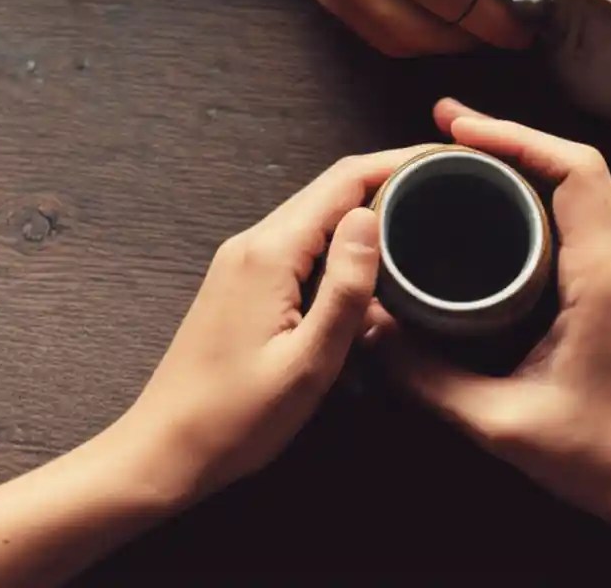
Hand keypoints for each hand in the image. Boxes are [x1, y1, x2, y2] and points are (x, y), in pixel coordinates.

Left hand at [121, 146, 431, 502]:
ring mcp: (241, 263)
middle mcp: (251, 245)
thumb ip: (344, 288)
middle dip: (387, 178)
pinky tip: (367, 258)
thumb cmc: (235, 419)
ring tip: (419, 214)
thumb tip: (371, 218)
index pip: (342, 181)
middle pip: (328, 190)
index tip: (446, 160)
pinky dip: (338, 239)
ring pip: (314, 216)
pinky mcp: (241, 284)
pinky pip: (298, 243)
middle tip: (445, 184)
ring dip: (364, 208)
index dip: (397, 163)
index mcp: (269, 254)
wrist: (165, 450)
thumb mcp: (308, 362)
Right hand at [371, 99, 610, 517]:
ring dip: (522, 164)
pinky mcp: (606, 294)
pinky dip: (531, 199)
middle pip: (572, 166)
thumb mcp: (500, 422)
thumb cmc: (599, 456)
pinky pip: (572, 222)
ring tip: (458, 156)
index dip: (517, 135)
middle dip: (509, 136)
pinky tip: (488, 213)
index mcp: (600, 277)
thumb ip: (429, 381)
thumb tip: (368, 332)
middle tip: (444, 126)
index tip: (458, 127)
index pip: (576, 171)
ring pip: (575, 191)